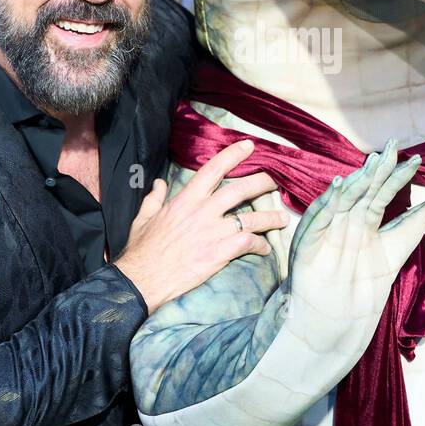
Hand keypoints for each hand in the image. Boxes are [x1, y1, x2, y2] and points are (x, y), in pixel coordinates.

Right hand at [115, 139, 287, 313]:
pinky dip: (260, 246)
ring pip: (251, 218)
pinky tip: (265, 249)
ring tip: (282, 219)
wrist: (143, 278)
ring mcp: (213, 232)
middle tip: (275, 180)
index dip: (233, 155)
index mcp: (186, 199)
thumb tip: (159, 184)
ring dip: (270, 218)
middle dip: (261, 183)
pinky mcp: (219, 253)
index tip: (249, 146)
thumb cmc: (142, 249)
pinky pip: (247, 243)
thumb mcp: (144, 217)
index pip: (213, 169)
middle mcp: (203, 211)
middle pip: (240, 190)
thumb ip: (154, 198)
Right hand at [281, 140, 424, 355]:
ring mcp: (327, 232)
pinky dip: (329, 202)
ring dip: (357, 180)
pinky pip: (319, 219)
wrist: (335, 324)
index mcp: (363, 224)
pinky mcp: (309, 245)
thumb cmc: (361, 293)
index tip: (416, 160)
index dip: (397, 177)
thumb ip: (408, 230)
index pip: (382, 194)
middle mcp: (345, 223)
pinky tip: (341, 186)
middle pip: (363, 191)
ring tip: (373, 162)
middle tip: (393, 146)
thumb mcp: (393, 256)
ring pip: (343, 200)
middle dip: (378, 169)